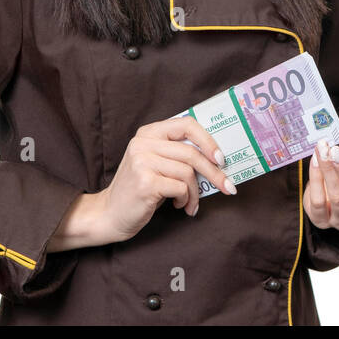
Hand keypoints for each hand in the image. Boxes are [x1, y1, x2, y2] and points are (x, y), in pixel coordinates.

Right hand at [94, 117, 235, 244]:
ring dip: (195, 192)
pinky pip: (180, 188)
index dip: (208, 140)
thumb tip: (217, 159)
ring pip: (188, 172)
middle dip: (214, 172)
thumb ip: (178, 155)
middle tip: (228, 187)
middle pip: (191, 153)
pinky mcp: (145, 181)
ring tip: (190, 203)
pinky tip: (178, 206)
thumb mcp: (157, 164)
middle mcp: (143, 143)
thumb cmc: (141, 189)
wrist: (110, 214)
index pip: (187, 124)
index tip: (221, 158)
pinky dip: (185, 199)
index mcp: (148, 133)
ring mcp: (142, 161)